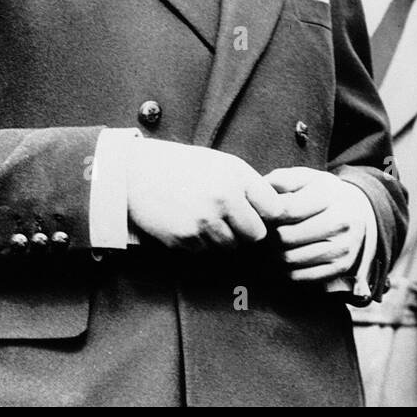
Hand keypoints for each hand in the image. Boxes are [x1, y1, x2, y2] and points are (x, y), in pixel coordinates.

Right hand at [125, 140, 283, 251]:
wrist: (137, 173)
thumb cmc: (187, 166)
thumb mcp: (224, 164)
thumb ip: (252, 187)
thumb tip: (279, 215)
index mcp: (237, 178)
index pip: (275, 211)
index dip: (269, 214)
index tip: (261, 212)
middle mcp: (222, 200)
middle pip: (255, 235)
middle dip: (248, 231)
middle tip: (233, 218)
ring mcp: (202, 222)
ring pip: (230, 247)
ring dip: (224, 238)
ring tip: (207, 217)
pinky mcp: (183, 239)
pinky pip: (205, 252)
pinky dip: (200, 243)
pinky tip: (189, 223)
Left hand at [263, 167, 368, 283]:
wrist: (357, 212)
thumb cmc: (322, 193)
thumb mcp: (307, 178)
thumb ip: (283, 179)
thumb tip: (264, 188)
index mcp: (330, 195)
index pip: (288, 210)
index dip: (268, 213)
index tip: (263, 213)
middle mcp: (340, 222)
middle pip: (286, 236)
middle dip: (269, 234)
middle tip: (265, 231)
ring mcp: (341, 247)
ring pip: (290, 258)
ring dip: (274, 253)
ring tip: (273, 244)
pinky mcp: (339, 267)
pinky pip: (299, 276)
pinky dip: (285, 269)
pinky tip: (286, 256)